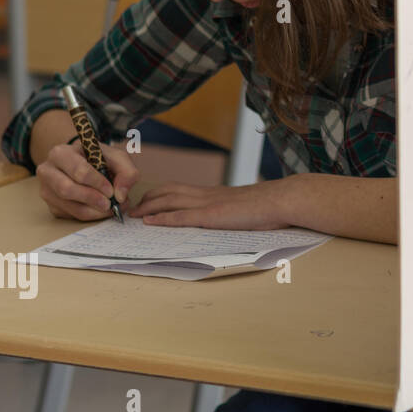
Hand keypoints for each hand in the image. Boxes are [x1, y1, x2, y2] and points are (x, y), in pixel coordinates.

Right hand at [37, 139, 138, 221]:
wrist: (85, 164)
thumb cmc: (99, 159)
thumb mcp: (117, 158)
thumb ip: (127, 172)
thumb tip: (120, 195)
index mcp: (61, 153)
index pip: (78, 170)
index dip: (97, 183)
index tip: (111, 190)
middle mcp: (47, 171)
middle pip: (67, 189)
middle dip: (92, 198)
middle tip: (109, 203)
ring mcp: (46, 190)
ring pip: (68, 205)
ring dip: (92, 210)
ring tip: (109, 208)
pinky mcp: (52, 205)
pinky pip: (70, 215)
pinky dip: (88, 215)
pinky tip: (100, 210)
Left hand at [128, 182, 287, 230]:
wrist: (281, 200)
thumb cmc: (268, 207)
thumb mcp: (243, 207)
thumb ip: (230, 211)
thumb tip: (225, 220)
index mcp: (214, 193)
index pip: (179, 189)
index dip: (159, 194)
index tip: (145, 202)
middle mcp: (207, 194)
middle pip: (167, 191)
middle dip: (146, 199)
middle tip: (131, 209)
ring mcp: (208, 203)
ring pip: (169, 200)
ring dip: (148, 208)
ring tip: (133, 215)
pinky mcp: (212, 215)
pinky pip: (182, 216)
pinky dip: (163, 218)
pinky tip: (150, 222)